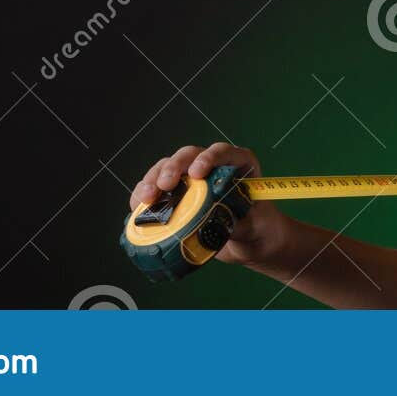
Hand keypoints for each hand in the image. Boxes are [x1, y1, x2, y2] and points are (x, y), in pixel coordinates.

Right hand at [129, 142, 293, 267]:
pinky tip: (137, 206)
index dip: (209, 158)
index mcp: (239, 164)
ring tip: (146, 198)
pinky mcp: (177, 195)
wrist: (250, 242)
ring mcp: (192, 180)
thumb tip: (212, 217)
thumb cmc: (259, 227)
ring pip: (167, 168)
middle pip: (189, 155)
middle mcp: (212, 166)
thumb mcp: (256, 224)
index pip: (223, 152)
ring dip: (153, 179)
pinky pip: (156, 188)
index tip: (197, 172)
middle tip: (165, 185)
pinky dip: (144, 195)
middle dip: (174, 167)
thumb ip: (238, 218)